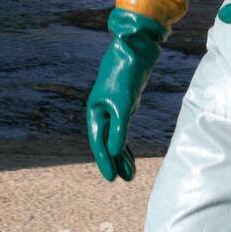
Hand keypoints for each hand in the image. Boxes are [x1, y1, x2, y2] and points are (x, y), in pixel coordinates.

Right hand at [86, 10, 164, 180]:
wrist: (134, 52)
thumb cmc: (125, 76)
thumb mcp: (123, 104)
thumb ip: (118, 129)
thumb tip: (114, 152)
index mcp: (95, 111)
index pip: (99, 142)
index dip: (105, 161)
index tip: (111, 179)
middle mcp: (101, 112)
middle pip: (106, 143)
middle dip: (115, 162)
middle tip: (124, 179)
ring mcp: (112, 109)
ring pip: (115, 138)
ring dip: (122, 156)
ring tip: (130, 174)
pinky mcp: (124, 106)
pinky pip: (123, 131)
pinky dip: (127, 144)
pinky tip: (130, 155)